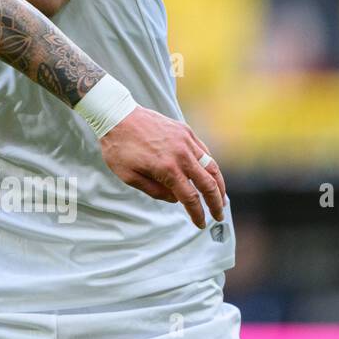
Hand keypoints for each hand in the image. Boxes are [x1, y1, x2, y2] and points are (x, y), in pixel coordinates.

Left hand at [99, 106, 226, 227]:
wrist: (116, 115)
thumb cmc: (118, 148)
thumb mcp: (128, 176)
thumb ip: (154, 191)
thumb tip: (175, 199)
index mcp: (167, 169)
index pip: (190, 198)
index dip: (197, 214)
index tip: (201, 224)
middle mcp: (181, 155)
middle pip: (208, 184)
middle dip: (216, 203)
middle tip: (219, 216)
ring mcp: (185, 141)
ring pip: (212, 166)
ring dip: (219, 185)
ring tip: (221, 198)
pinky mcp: (185, 131)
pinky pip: (204, 151)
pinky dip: (211, 165)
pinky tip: (210, 174)